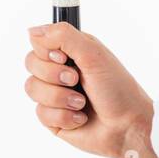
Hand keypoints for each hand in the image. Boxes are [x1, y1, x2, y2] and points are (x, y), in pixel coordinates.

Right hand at [24, 22, 158, 157]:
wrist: (127, 126)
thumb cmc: (118, 90)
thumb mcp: (93, 54)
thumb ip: (63, 36)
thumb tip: (33, 31)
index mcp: (71, 51)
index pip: (38, 42)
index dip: (47, 51)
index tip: (64, 58)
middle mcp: (61, 70)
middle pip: (30, 63)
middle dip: (53, 75)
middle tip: (76, 80)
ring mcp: (56, 95)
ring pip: (32, 89)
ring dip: (59, 97)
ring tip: (81, 103)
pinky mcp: (54, 118)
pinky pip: (40, 113)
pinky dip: (64, 116)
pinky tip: (81, 118)